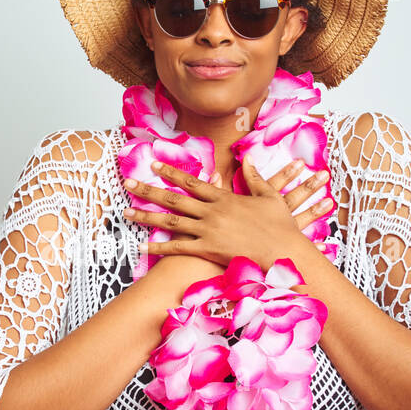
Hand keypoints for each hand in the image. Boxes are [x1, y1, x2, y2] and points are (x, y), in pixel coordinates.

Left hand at [122, 157, 335, 270]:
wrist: (285, 251)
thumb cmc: (281, 226)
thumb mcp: (270, 197)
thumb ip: (255, 178)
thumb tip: (248, 158)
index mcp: (225, 197)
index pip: (192, 182)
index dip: (171, 173)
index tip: (153, 164)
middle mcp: (212, 212)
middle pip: (174, 199)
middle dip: (149, 190)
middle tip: (128, 183)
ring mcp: (209, 231)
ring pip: (171, 222)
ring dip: (147, 216)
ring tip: (126, 212)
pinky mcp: (208, 250)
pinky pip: (178, 248)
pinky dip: (159, 246)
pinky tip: (142, 245)